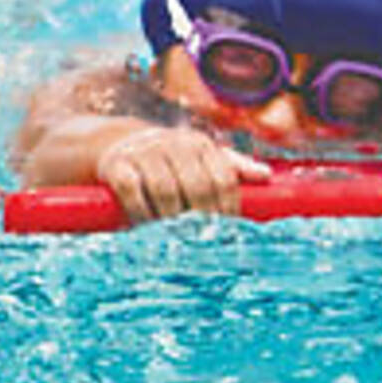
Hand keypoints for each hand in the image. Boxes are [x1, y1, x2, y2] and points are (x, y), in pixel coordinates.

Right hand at [95, 124, 268, 222]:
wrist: (118, 144)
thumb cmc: (169, 159)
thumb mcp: (200, 158)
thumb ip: (232, 167)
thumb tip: (265, 175)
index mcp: (200, 143)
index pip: (223, 178)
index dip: (228, 208)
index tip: (226, 231)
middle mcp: (174, 143)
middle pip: (197, 186)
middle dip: (201, 217)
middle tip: (201, 239)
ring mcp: (143, 152)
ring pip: (165, 189)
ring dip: (170, 217)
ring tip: (174, 235)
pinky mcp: (116, 163)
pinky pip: (133, 190)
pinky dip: (141, 211)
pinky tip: (145, 224)